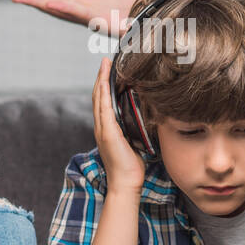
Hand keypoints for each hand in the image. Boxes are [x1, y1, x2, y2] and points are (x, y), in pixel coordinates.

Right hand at [92, 56, 146, 193]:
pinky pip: (103, 109)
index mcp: (106, 129)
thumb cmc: (132, 167)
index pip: (103, 102)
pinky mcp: (107, 133)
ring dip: (101, 80)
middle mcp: (101, 127)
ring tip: (105, 65)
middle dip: (101, 77)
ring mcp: (102, 129)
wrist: (126, 183)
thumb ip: (134, 130)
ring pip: (98, 99)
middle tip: (105, 61)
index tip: (109, 70)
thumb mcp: (134, 142)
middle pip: (98, 96)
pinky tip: (105, 82)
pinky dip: (103, 94)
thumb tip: (146, 119)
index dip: (104, 85)